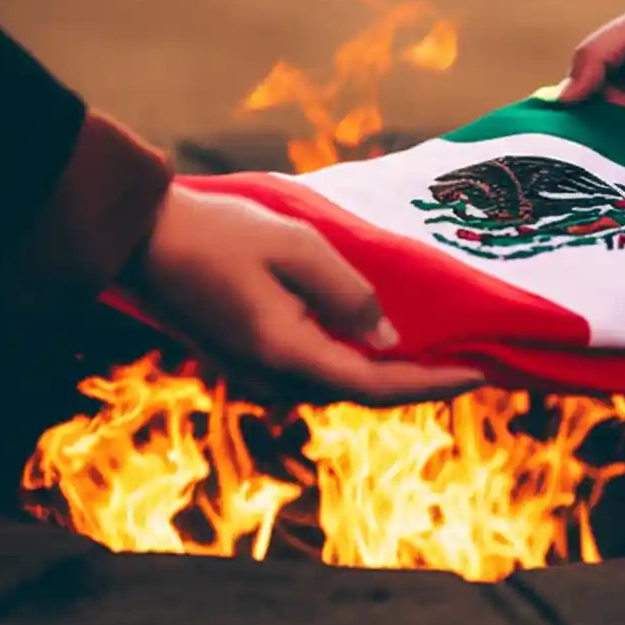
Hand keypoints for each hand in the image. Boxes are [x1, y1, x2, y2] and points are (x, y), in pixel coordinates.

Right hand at [132, 185, 484, 403]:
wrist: (145, 239)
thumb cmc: (221, 232)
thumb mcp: (297, 247)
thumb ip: (348, 295)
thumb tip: (388, 340)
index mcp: (287, 354)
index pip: (377, 385)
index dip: (432, 384)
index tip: (479, 373)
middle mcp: (272, 380)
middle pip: (359, 392)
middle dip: (413, 381)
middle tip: (465, 362)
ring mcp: (255, 378)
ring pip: (335, 385)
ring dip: (382, 373)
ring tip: (431, 353)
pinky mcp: (247, 365)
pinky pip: (312, 373)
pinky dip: (349, 362)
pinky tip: (374, 343)